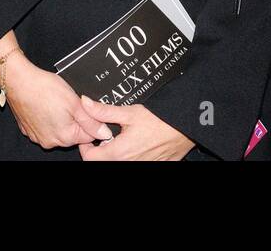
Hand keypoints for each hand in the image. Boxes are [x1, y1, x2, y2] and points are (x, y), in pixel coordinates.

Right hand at [0, 54, 112, 149]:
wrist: (18, 80)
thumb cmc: (45, 88)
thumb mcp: (75, 102)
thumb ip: (91, 121)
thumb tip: (104, 134)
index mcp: (65, 137)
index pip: (89, 135)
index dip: (91, 120)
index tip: (84, 107)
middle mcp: (50, 142)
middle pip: (73, 134)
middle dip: (75, 119)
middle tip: (70, 101)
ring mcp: (37, 137)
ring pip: (59, 130)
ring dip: (61, 118)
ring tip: (55, 101)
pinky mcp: (28, 129)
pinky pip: (44, 126)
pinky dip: (47, 117)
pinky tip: (44, 104)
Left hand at [76, 96, 193, 160]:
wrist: (185, 128)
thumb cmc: (160, 120)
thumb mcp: (130, 112)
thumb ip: (104, 111)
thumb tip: (85, 103)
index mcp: (119, 152)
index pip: (90, 158)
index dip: (86, 146)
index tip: (90, 136)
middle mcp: (128, 164)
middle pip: (104, 161)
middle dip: (101, 149)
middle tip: (106, 134)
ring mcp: (141, 166)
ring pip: (119, 163)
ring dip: (116, 152)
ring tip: (124, 138)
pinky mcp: (153, 166)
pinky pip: (136, 163)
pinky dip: (132, 156)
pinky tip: (137, 144)